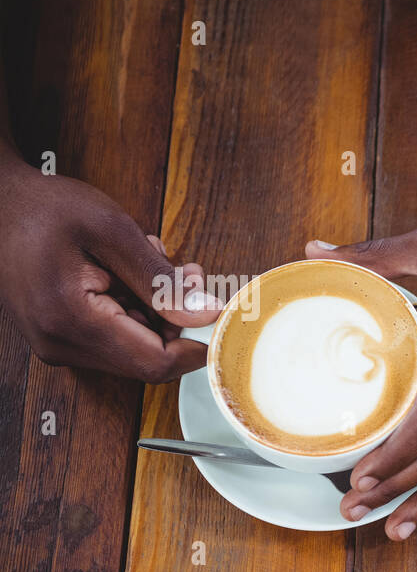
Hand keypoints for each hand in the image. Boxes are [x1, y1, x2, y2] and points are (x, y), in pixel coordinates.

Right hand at [0, 158, 220, 380]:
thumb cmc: (45, 208)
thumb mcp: (111, 231)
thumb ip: (160, 279)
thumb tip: (205, 312)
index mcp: (71, 321)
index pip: (155, 363)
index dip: (196, 345)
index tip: (217, 313)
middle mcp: (61, 345)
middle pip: (148, 359)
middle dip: (176, 319)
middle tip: (184, 272)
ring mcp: (58, 345)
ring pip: (135, 348)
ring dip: (156, 310)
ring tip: (149, 262)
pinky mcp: (61, 338)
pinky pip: (116, 338)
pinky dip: (135, 309)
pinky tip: (127, 274)